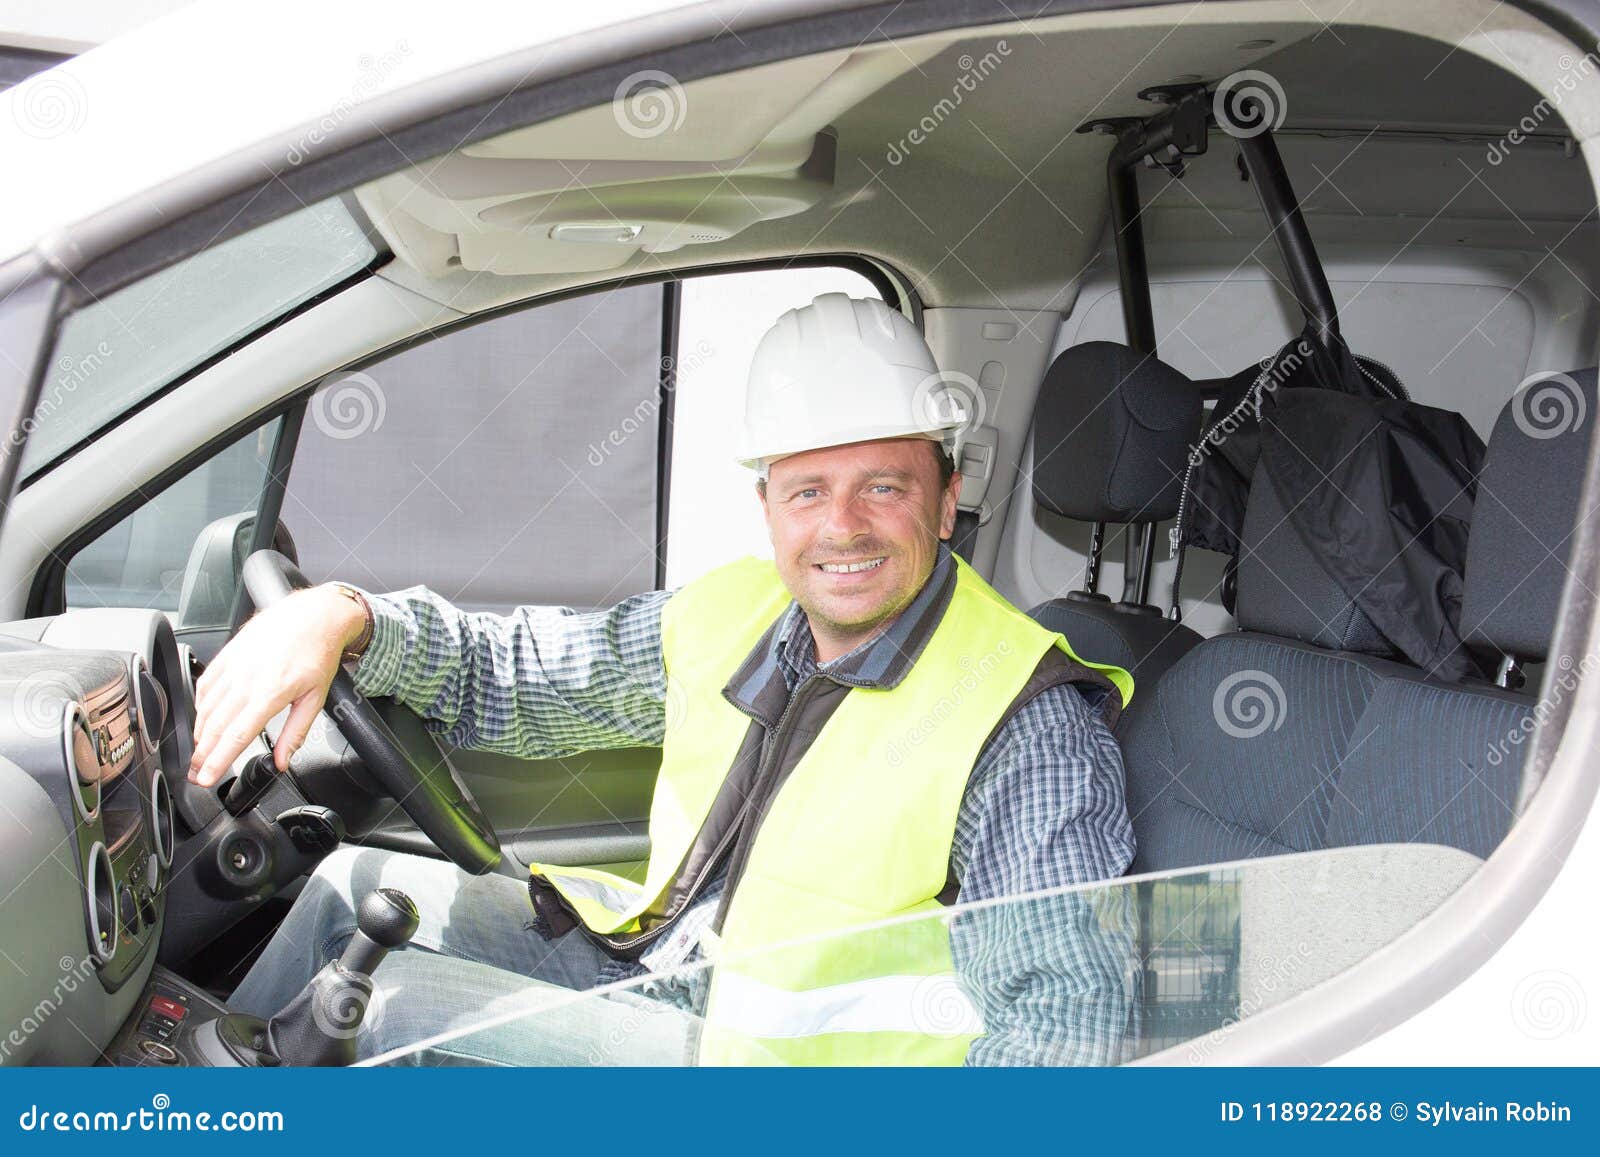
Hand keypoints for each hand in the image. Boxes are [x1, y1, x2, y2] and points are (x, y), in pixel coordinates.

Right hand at [189, 585, 369, 786]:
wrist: (313, 615)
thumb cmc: (317, 653)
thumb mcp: (316, 698)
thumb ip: (296, 733)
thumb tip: (282, 761)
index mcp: (270, 692)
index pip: (236, 736)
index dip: (217, 761)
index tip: (205, 777)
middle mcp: (246, 679)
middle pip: (214, 726)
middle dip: (201, 754)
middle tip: (195, 773)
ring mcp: (233, 666)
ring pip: (206, 707)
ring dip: (199, 733)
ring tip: (198, 752)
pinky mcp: (227, 655)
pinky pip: (205, 685)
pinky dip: (200, 705)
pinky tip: (202, 718)